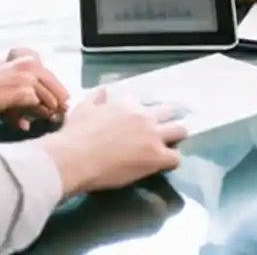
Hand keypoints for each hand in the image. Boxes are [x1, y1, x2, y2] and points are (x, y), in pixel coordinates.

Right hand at [0, 56, 66, 129]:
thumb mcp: (11, 87)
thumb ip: (29, 98)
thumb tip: (46, 116)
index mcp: (30, 62)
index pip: (54, 81)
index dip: (60, 96)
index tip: (63, 109)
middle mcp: (32, 66)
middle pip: (57, 90)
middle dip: (59, 106)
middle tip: (60, 118)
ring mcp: (28, 78)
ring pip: (50, 99)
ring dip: (49, 112)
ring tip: (49, 120)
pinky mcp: (22, 91)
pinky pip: (38, 106)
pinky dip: (37, 115)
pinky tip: (32, 121)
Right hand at [41, 87, 186, 195]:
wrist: (75, 158)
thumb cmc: (76, 134)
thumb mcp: (83, 108)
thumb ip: (96, 98)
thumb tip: (103, 90)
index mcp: (126, 104)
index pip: (143, 102)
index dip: (141, 113)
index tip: (137, 121)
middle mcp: (143, 116)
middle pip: (169, 111)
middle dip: (167, 119)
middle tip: (161, 131)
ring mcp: (153, 136)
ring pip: (180, 130)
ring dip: (175, 137)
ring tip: (168, 147)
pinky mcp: (157, 156)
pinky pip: (176, 157)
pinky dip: (171, 161)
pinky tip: (162, 166)